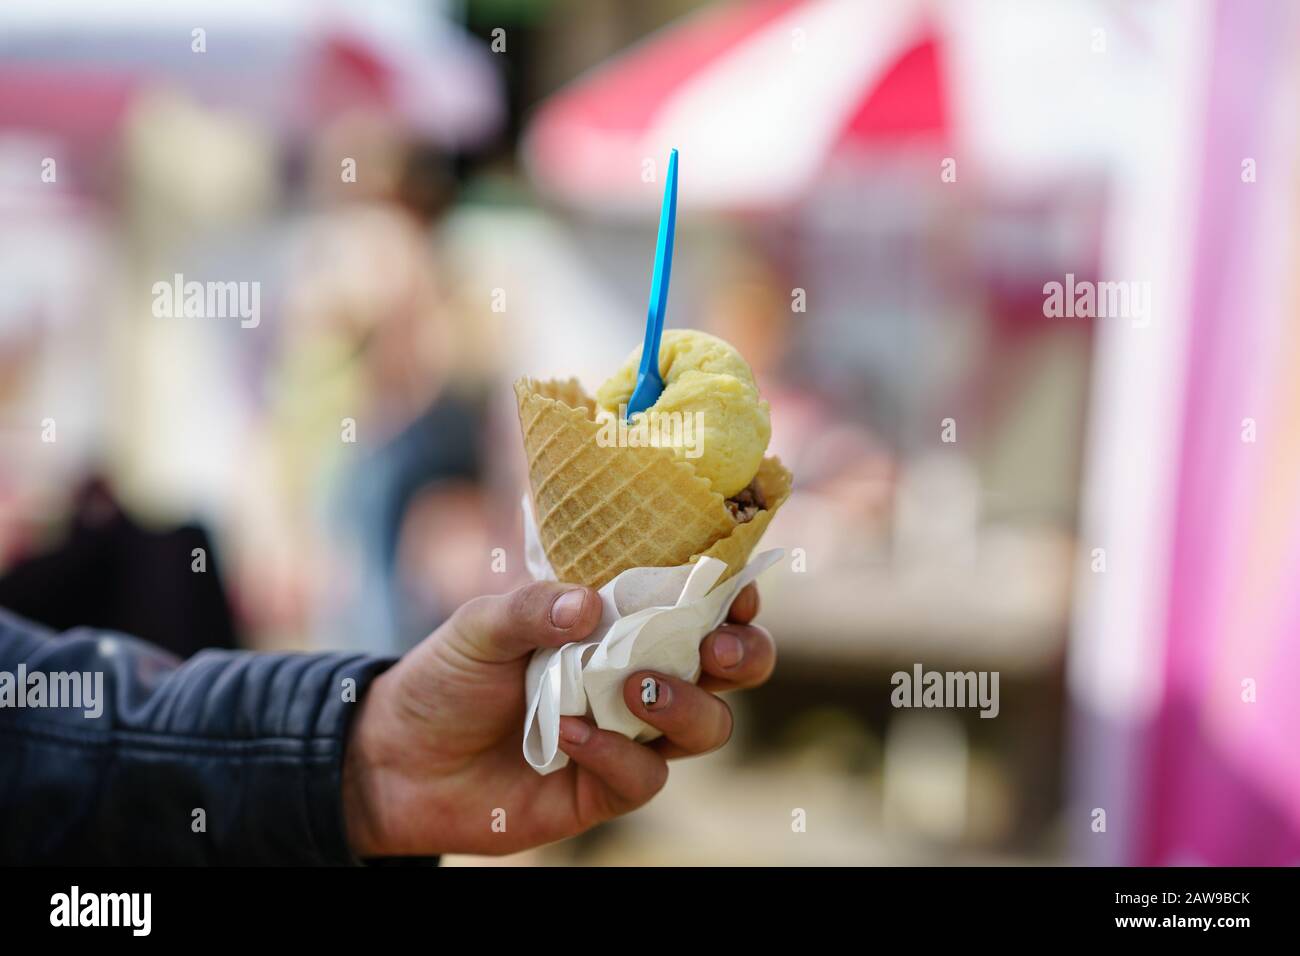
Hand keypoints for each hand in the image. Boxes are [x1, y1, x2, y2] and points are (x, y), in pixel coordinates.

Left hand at [341, 580, 774, 856]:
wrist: (397, 759)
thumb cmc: (447, 677)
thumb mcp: (479, 626)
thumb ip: (533, 608)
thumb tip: (591, 605)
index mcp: (619, 625)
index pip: (696, 605)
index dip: (731, 595)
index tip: (737, 588)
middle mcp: (637, 677)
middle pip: (729, 670)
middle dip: (743, 655)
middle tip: (717, 647)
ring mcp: (627, 735)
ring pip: (706, 726)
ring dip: (687, 705)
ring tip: (635, 689)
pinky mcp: (604, 788)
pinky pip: (643, 776)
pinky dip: (614, 753)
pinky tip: (567, 733)